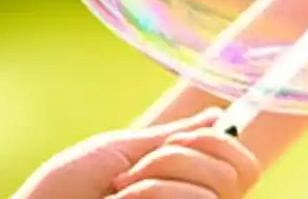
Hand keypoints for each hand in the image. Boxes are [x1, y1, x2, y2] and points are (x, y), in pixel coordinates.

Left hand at [16, 108, 261, 198]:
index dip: (223, 142)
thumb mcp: (120, 153)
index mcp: (186, 189)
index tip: (179, 138)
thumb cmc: (61, 194)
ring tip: (120, 192)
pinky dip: (152, 192)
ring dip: (158, 176)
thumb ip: (172, 139)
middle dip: (181, 155)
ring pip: (216, 190)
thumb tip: (218, 116)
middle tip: (135, 167)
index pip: (245, 166)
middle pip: (236, 172)